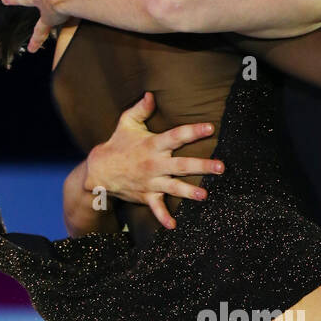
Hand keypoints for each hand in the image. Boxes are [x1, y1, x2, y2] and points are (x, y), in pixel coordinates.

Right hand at [83, 93, 224, 229]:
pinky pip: (156, 209)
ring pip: (174, 187)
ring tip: (204, 195)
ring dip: (189, 192)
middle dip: (202, 166)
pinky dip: (163, 218)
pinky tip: (173, 226)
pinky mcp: (146, 196)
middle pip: (181, 165)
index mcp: (152, 145)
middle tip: (220, 167)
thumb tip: (151, 94)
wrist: (99, 170)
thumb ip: (140, 109)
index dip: (193, 131)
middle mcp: (154, 164)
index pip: (176, 136)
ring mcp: (151, 182)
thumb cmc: (117, 144)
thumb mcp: (126, 123)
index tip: (210, 128)